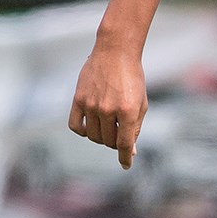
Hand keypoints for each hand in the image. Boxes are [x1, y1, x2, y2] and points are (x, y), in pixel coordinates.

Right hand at [67, 49, 147, 168]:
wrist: (116, 52)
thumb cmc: (132, 78)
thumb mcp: (141, 103)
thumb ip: (135, 128)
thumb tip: (129, 152)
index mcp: (128, 111)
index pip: (124, 145)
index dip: (125, 158)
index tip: (126, 165)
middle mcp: (108, 110)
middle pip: (108, 141)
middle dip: (116, 142)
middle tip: (120, 132)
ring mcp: (91, 105)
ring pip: (93, 136)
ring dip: (101, 137)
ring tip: (108, 126)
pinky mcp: (78, 99)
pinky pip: (76, 126)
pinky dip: (83, 131)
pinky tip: (91, 125)